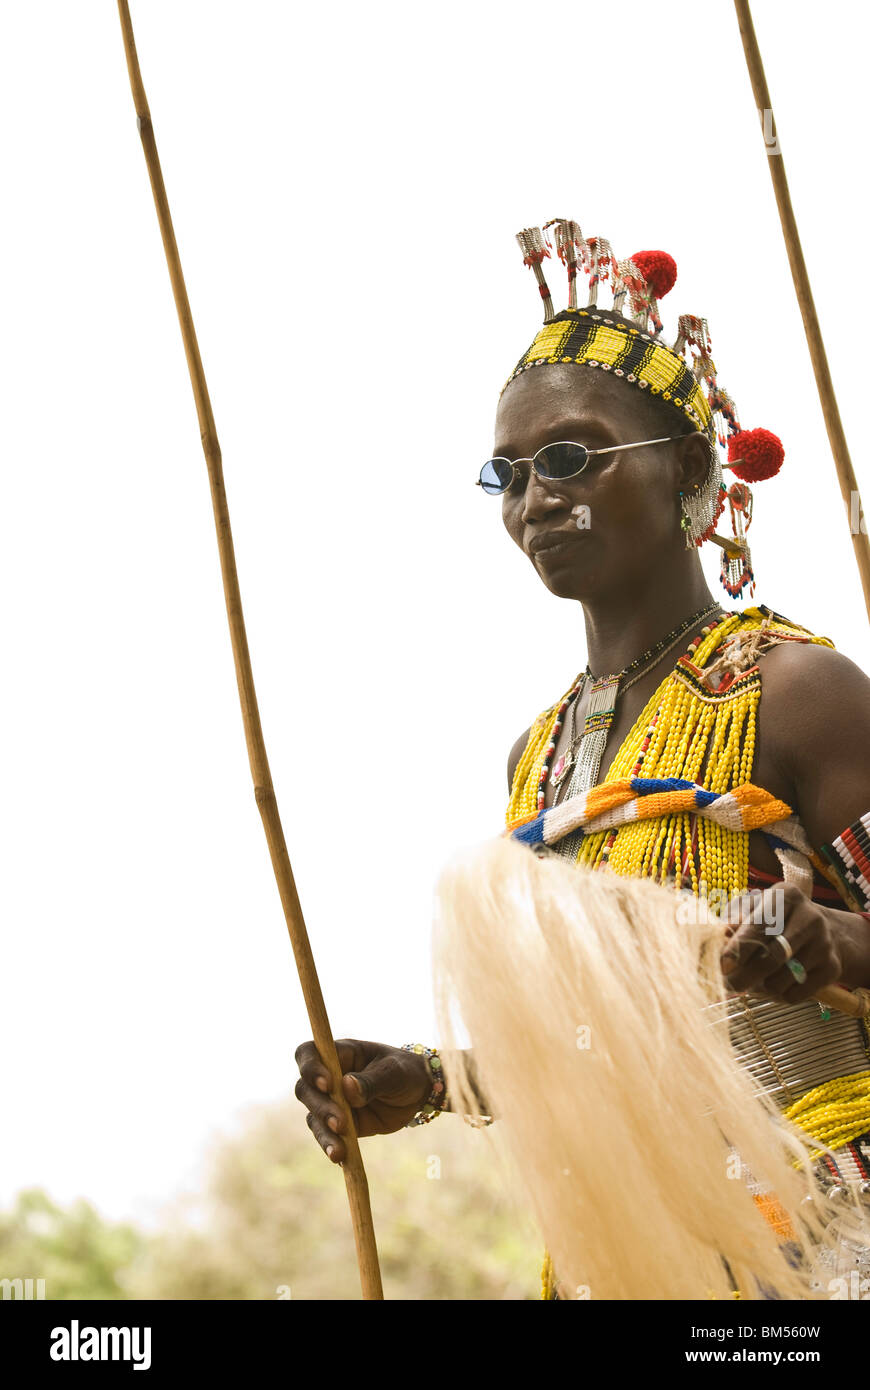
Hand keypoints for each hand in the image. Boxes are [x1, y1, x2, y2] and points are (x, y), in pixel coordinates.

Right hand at [294, 1038, 432, 1163]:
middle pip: (305, 1088)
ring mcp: (332, 1101)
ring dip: (324, 1131)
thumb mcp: (393, 1072)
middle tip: (341, 1122)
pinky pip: (326, 1135)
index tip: (327, 1084)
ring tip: (339, 1149)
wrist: (417, 1094)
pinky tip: (339, 1157)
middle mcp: (329, 1076)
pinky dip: (330, 1146)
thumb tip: (347, 1087)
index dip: (310, 1068)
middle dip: (320, 1106)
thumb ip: (371, 1080)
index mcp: (340, 1054)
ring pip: (313, 1115)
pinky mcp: (338, 1123)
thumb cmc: (404, 1072)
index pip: (308, 1054)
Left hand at [720, 881, 842, 1003]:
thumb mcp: (754, 909)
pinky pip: (796, 994)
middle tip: (727, 986)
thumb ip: (733, 920)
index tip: (723, 966)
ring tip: (754, 981)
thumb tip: (718, 937)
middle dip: (745, 976)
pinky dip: (778, 996)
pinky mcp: (832, 968)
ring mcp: (824, 944)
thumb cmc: (776, 920)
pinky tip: (774, 986)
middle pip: (772, 956)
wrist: (825, 933)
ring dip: (761, 987)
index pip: (760, 925)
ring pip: (781, 979)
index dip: (739, 948)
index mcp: (786, 895)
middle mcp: (809, 917)